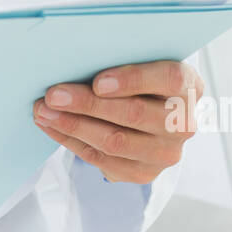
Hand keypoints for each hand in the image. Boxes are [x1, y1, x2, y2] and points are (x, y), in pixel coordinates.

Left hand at [32, 60, 202, 184]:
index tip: (97, 81)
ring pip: (115, 141)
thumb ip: (122, 58)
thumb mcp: (143, 62)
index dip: (133, 80)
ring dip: (72, 125)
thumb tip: (78, 58)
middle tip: (53, 95)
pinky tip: (51, 126)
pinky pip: (102, 159)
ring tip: (44, 111)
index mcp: (188, 86)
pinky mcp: (143, 173)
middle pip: (134, 114)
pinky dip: (71, 141)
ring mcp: (166, 153)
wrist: (155, 114)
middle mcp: (184, 123)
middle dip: (87, 104)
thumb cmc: (142, 80)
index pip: (168, 79)